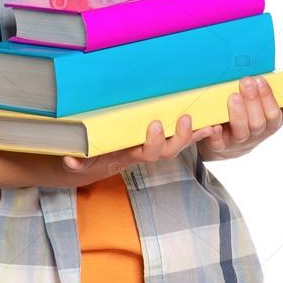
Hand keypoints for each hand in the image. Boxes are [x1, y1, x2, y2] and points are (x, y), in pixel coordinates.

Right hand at [62, 114, 216, 181]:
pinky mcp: (165, 140)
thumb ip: (77, 162)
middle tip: (185, 119)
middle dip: (178, 137)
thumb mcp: (83, 161)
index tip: (156, 125)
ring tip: (204, 121)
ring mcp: (156, 148)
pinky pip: (184, 139)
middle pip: (168, 151)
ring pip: (178, 146)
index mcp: (129, 155)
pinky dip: (199, 133)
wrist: (96, 163)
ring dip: (192, 135)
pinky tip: (213, 124)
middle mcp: (145, 152)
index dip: (154, 142)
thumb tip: (69, 159)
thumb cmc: (91, 157)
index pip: (145, 151)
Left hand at [197, 76, 282, 161]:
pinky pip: (218, 143)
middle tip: (246, 81)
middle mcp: (256, 134)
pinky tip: (214, 126)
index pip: (275, 114)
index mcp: (269, 125)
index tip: (262, 79)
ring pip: (242, 131)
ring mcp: (238, 141)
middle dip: (254, 101)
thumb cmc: (249, 119)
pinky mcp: (220, 147)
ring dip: (238, 113)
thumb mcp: (268, 111)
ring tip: (233, 96)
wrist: (227, 146)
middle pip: (259, 122)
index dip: (270, 98)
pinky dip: (215, 135)